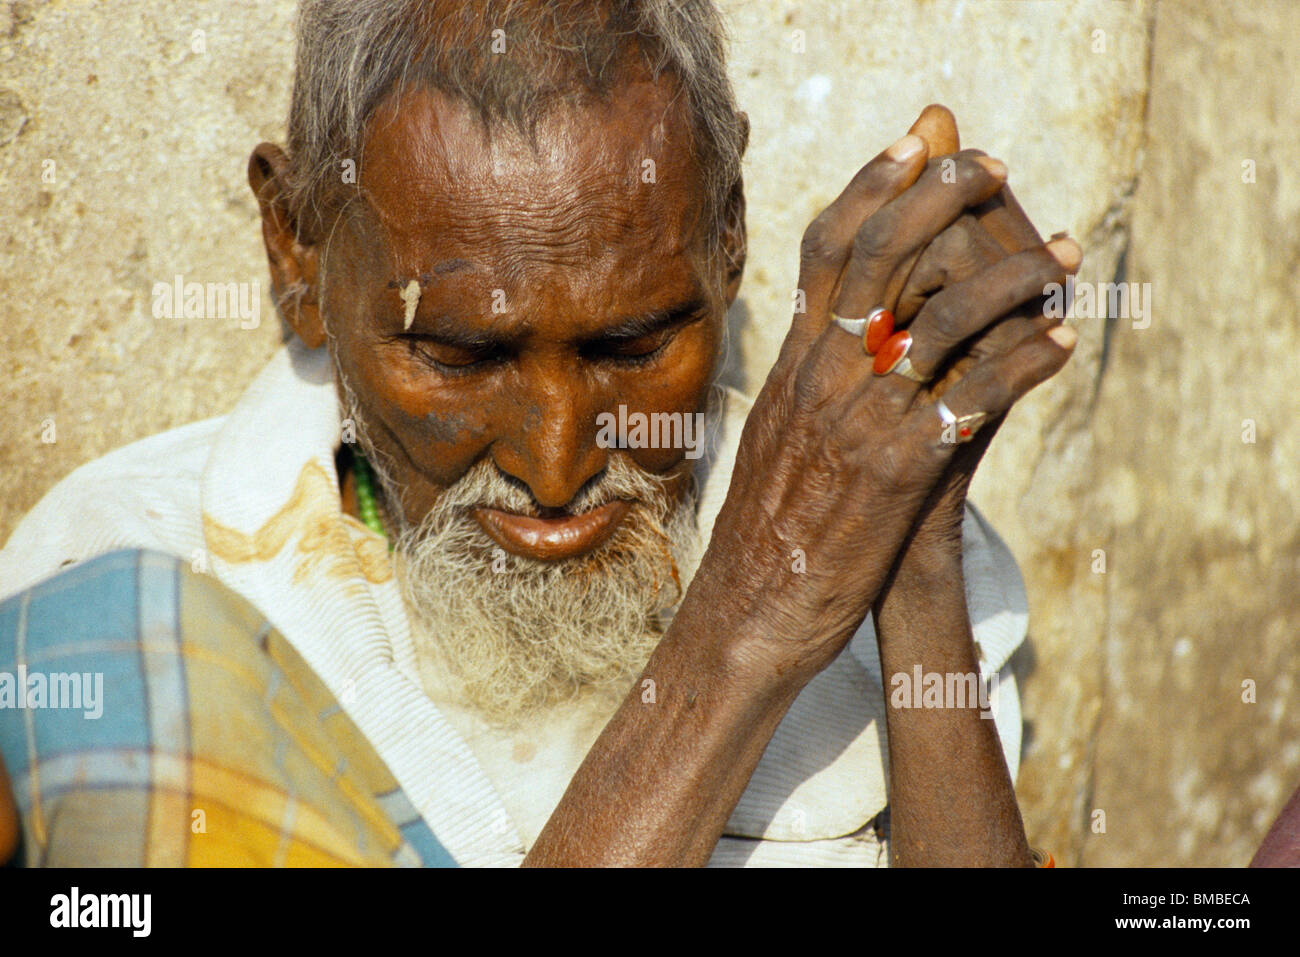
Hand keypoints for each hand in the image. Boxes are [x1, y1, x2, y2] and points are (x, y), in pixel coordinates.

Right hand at [687, 119, 1077, 692]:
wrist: (750, 612)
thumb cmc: (769, 532)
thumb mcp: (778, 442)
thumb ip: (809, 389)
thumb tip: (833, 350)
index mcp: (792, 366)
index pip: (823, 252)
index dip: (868, 189)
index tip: (910, 147)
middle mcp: (820, 378)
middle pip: (880, 257)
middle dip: (940, 197)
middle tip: (992, 166)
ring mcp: (857, 420)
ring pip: (940, 317)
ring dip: (1012, 277)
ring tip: (1062, 257)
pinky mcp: (894, 470)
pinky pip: (969, 397)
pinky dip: (1022, 363)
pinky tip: (1060, 345)